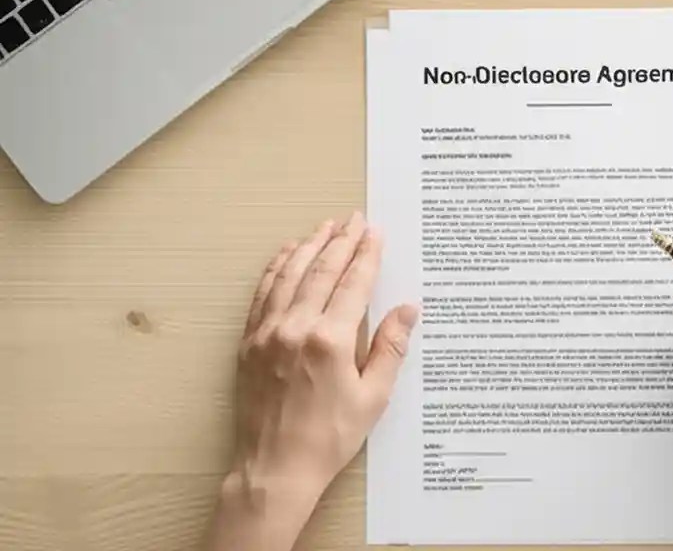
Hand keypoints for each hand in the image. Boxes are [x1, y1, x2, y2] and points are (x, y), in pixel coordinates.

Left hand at [209, 213, 417, 550]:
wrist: (275, 467)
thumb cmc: (329, 438)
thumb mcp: (373, 397)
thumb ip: (390, 347)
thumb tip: (407, 309)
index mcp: (331, 340)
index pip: (354, 283)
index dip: (367, 254)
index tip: (375, 233)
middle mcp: (296, 328)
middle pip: (322, 271)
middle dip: (341, 241)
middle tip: (355, 219)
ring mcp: (268, 333)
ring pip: (289, 275)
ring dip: (309, 246)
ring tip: (324, 227)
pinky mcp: (249, 343)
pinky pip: (263, 294)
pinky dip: (276, 269)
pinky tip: (286, 255)